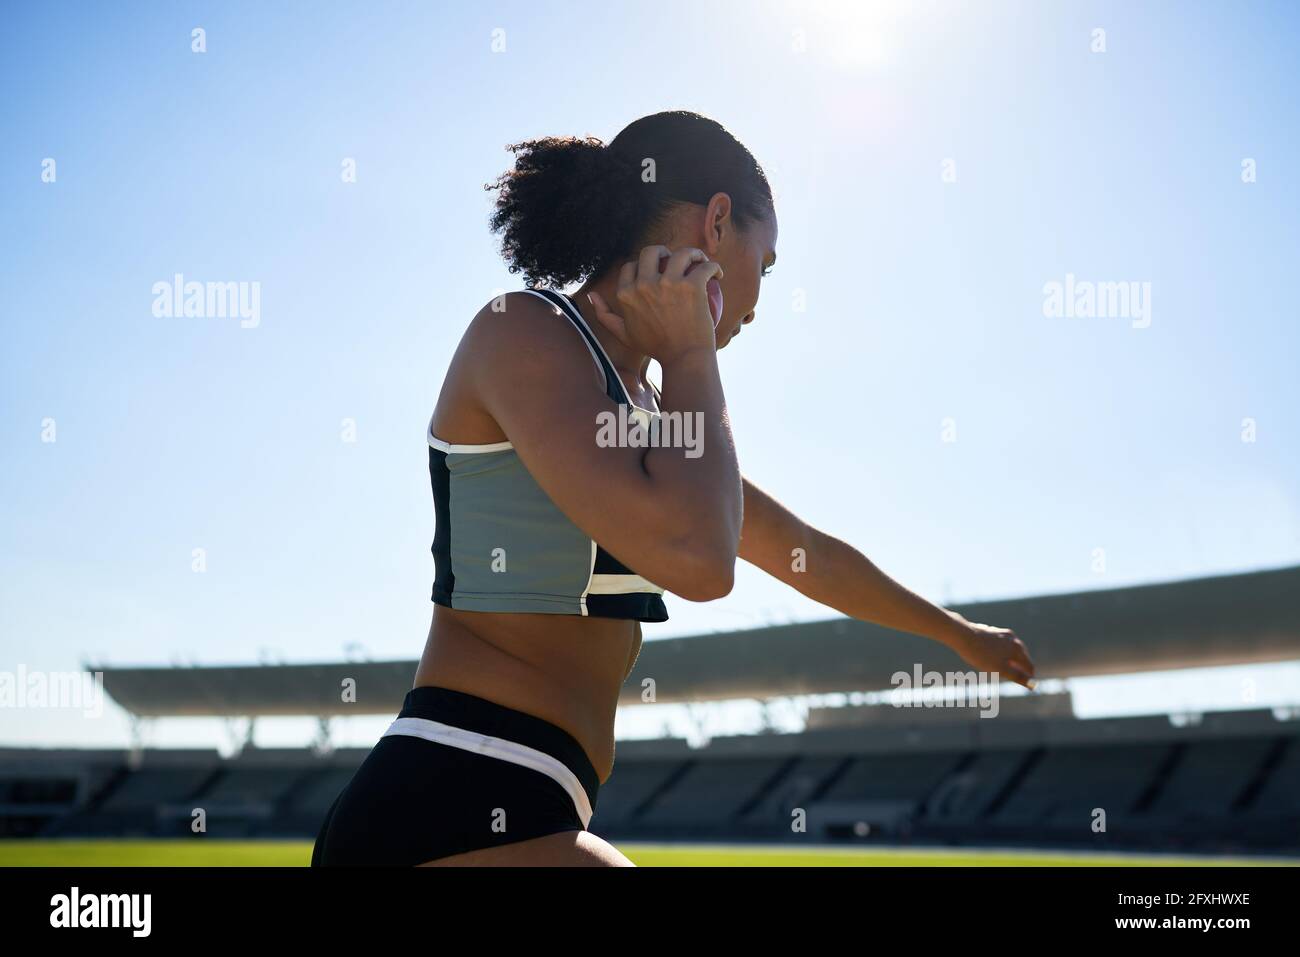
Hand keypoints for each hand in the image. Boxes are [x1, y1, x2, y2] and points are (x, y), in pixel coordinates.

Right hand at [586, 245, 723, 363]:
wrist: (684, 359)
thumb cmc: (656, 348)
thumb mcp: (624, 334)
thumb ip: (604, 315)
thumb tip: (590, 295)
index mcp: (626, 293)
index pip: (631, 266)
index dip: (643, 266)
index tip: (657, 274)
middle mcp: (644, 285)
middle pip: (651, 251)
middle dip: (663, 251)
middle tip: (677, 262)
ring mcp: (668, 283)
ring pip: (681, 253)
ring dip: (693, 253)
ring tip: (700, 262)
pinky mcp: (692, 286)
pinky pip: (705, 266)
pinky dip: (714, 267)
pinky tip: (718, 274)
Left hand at [944, 611, 1036, 689]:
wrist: (963, 636)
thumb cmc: (981, 655)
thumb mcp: (1000, 670)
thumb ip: (1018, 676)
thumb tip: (1033, 684)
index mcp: (1018, 648)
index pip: (1029, 666)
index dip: (1027, 678)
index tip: (1024, 686)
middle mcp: (1014, 639)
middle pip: (1022, 658)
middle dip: (1018, 669)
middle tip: (1013, 679)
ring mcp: (1004, 634)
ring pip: (1011, 651)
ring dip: (1009, 661)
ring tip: (1001, 670)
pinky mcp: (993, 631)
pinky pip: (1002, 646)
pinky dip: (1001, 654)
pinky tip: (992, 658)